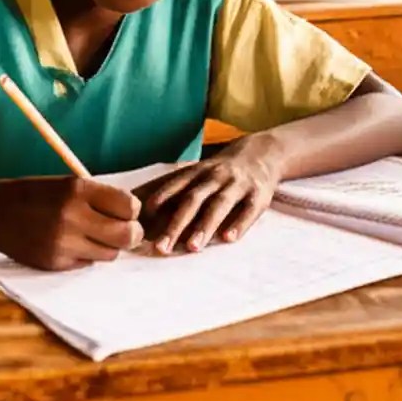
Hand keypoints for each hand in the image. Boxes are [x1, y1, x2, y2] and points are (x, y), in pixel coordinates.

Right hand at [0, 177, 143, 270]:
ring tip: (92, 235)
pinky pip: (88, 263)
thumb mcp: (67, 185)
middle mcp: (72, 216)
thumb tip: (134, 217)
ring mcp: (63, 243)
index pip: (129, 206)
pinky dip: (86, 255)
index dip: (132, 210)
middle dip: (132, 234)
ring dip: (108, 246)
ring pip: (110, 254)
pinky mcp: (56, 263)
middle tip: (127, 231)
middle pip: (127, 235)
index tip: (126, 211)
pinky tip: (70, 243)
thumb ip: (99, 199)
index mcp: (77, 189)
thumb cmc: (37, 195)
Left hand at [136, 140, 281, 253]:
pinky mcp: (258, 195)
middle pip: (193, 200)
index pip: (174, 186)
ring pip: (219, 204)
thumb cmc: (220, 171)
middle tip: (161, 247)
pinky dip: (239, 224)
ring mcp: (237, 184)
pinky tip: (228, 239)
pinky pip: (248, 210)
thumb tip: (138, 205)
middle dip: (176, 224)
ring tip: (192, 247)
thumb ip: (174, 188)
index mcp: (197, 172)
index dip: (158, 201)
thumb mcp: (198, 172)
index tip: (141, 220)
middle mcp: (215, 177)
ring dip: (205, 226)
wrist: (262, 152)